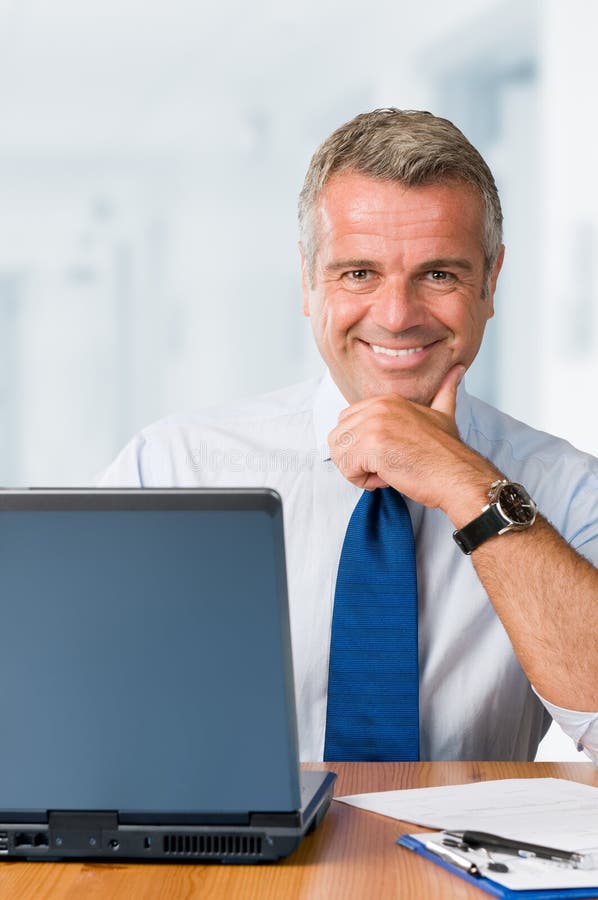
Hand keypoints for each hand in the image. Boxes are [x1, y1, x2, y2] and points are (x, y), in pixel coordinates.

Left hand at [328, 365, 496, 512]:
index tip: (387, 453)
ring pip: (339, 454)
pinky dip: (364, 481)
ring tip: (387, 471)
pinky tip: (388, 478)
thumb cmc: (448, 454)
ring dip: (359, 470)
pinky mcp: (372, 447)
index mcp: (386, 400)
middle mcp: (378, 408)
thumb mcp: (443, 414)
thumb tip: (457, 371)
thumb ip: (444, 392)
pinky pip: (347, 469)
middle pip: (338, 437)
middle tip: (385, 465)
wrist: (458, 475)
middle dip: (356, 457)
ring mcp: (374, 425)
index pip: (347, 421)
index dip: (361, 444)